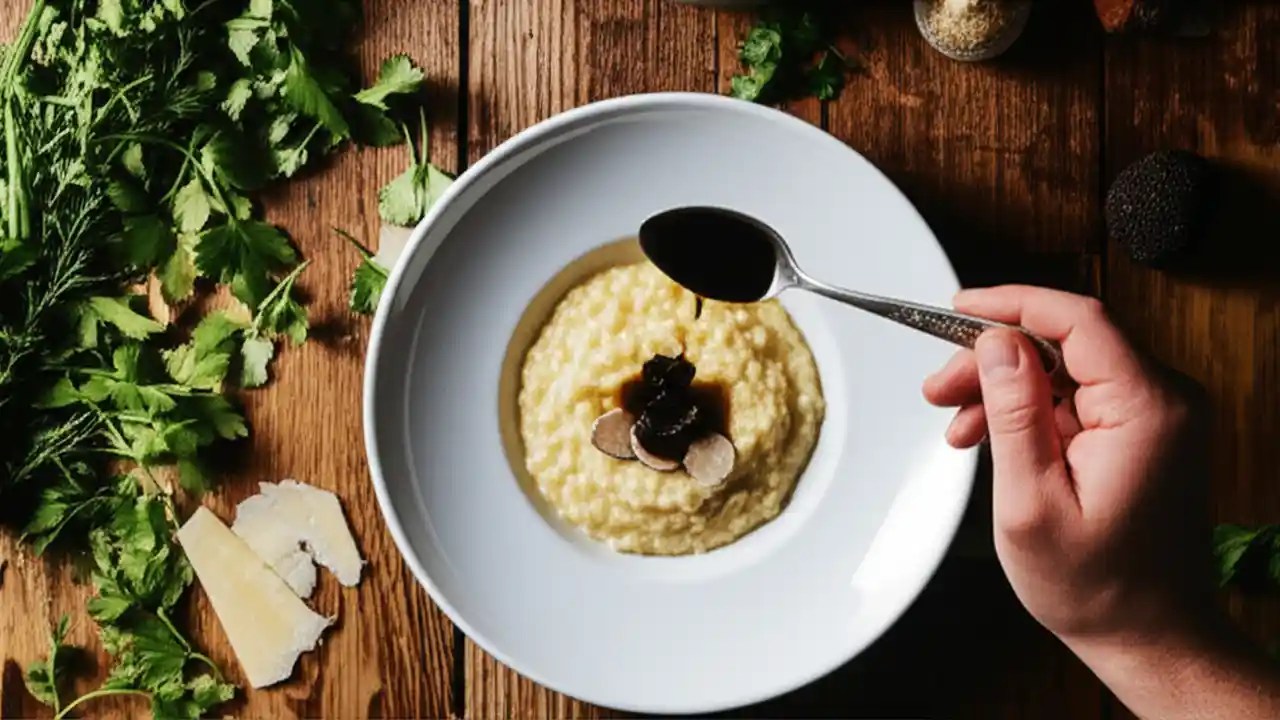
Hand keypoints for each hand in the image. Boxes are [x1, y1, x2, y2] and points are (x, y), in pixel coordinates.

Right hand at [922, 285, 1209, 642]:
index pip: (1078, 319)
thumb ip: (1013, 413)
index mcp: (1146, 409)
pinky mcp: (1142, 431)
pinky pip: (1076, 397)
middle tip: (939, 387)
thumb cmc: (1096, 586)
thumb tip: (997, 342)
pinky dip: (1028, 411)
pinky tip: (988, 437)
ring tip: (955, 421)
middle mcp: (1163, 401)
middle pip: (1065, 342)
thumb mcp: (1031, 501)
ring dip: (1004, 387)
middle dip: (994, 358)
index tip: (960, 307)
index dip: (1012, 304)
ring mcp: (1155, 416)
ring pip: (1064, 369)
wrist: (1147, 635)